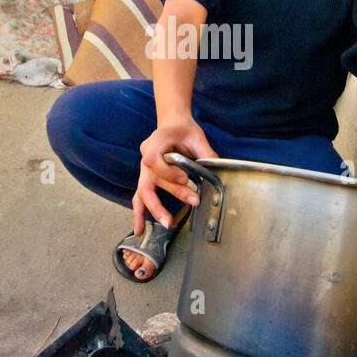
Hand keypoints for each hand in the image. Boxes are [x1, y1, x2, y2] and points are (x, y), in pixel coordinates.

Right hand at [132, 118, 216, 233]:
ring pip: (143, 193)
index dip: (169, 172)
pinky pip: (138, 198)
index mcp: (154, 144)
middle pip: (149, 181)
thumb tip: (217, 170)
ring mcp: (144, 171)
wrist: (172, 125)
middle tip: (190, 202)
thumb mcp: (196, 137)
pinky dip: (138, 215)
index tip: (186, 178)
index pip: (154, 160)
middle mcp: (145, 158)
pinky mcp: (146, 180)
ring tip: (166, 223)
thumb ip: (206, 153)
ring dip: (153, 210)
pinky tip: (139, 230)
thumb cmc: (183, 130)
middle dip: (168, 195)